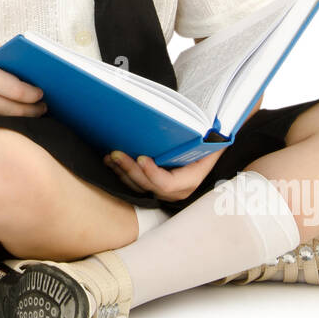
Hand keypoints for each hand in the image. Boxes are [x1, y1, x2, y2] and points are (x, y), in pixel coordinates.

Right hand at [0, 39, 47, 128]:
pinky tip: (5, 117)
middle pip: (16, 111)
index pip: (19, 92)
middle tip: (43, 108)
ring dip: (18, 119)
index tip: (42, 94)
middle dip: (34, 111)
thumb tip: (15, 60)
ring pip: (2, 121)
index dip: (35, 95)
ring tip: (28, 113)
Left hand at [104, 147, 223, 202]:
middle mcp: (176, 189)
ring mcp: (163, 190)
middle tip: (117, 154)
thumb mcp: (208, 139)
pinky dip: (120, 172)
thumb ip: (203, 136)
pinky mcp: (152, 185)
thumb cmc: (205, 141)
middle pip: (148, 185)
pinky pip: (134, 183)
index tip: (141, 158)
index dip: (153, 174)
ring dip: (121, 172)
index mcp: (191, 179)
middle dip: (130, 170)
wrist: (204, 147)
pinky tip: (110, 161)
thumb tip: (198, 128)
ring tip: (110, 157)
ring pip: (138, 186)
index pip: (168, 183)